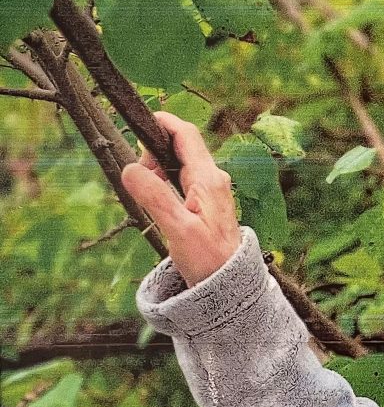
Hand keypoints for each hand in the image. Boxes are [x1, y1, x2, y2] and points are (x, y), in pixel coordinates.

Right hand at [120, 110, 243, 287]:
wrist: (230, 285)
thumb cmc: (208, 260)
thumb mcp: (177, 228)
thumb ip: (154, 197)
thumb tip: (131, 168)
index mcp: (208, 179)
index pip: (186, 135)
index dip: (162, 121)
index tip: (138, 121)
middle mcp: (214, 179)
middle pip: (180, 146)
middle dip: (153, 151)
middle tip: (138, 177)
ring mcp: (212, 190)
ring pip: (180, 164)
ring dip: (158, 169)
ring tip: (145, 193)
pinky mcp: (207, 203)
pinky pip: (182, 180)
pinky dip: (165, 182)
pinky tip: (157, 203)